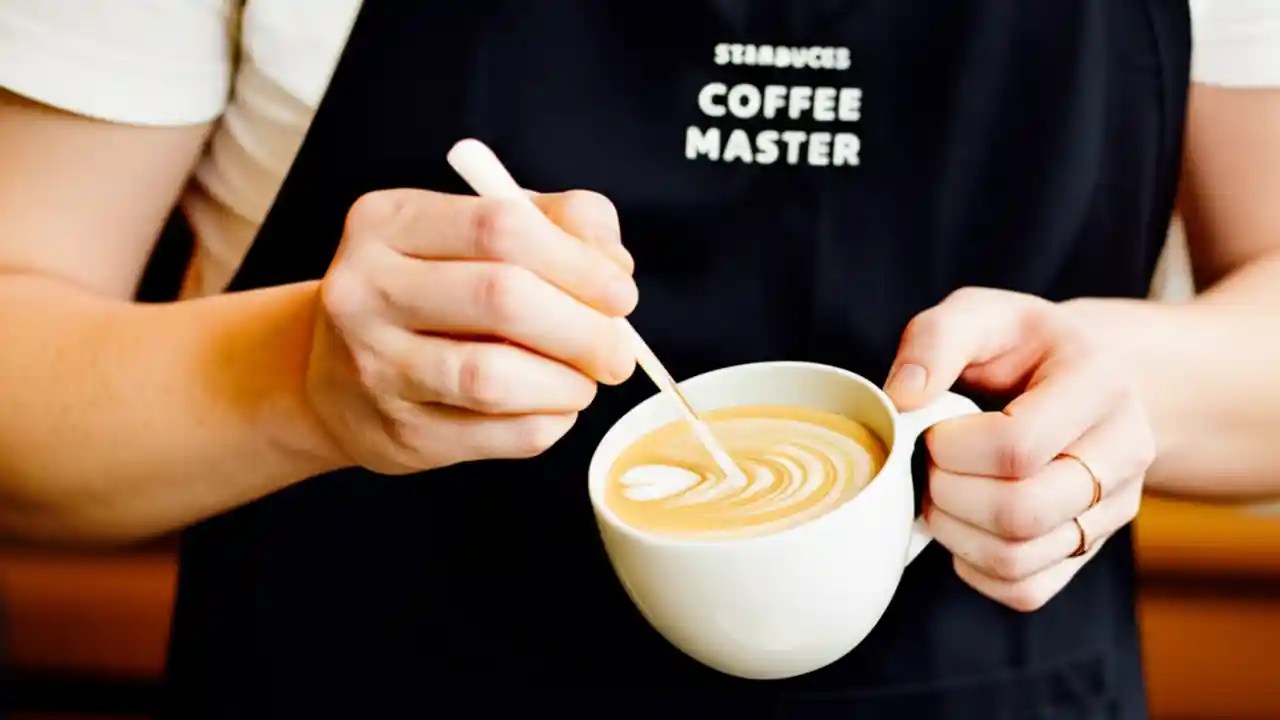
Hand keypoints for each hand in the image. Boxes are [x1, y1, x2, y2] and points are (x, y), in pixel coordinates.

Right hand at [307, 188, 637, 474]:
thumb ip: (556, 223)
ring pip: (496, 377)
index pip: (501, 226)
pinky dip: (548, 422)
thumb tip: (614, 263)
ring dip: (567, 383)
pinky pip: (499, 434)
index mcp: (388, 222)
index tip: (621, 292)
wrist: (336, 379)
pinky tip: (552, 408)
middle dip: (584, 328)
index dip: (578, 261)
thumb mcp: (476, 233)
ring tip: (586, 380)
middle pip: (503, 298)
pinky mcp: (400, 433)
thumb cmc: (430, 293)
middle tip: (619, 350)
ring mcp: (375, 367)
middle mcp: (367, 290)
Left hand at [884, 288, 1156, 611]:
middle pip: (1021, 512)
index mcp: (1101, 383)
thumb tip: (902, 398)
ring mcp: (1113, 509)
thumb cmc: (1018, 346)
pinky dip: (974, 566)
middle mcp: (1125, 451)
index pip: (1018, 446)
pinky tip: (964, 522)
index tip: (933, 428)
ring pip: (1019, 559)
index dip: (952, 447)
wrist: (1075, 377)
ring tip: (941, 490)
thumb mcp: (979, 314)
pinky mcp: (1088, 549)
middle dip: (948, 492)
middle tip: (931, 464)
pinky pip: (1024, 590)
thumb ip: (936, 338)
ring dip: (953, 532)